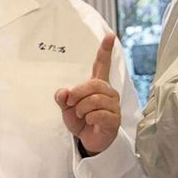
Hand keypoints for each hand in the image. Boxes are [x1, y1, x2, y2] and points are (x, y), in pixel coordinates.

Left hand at [55, 33, 120, 155]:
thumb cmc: (81, 121)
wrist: (88, 141)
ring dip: (82, 109)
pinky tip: (91, 122)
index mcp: (97, 86)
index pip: (102, 65)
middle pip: (94, 84)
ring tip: (82, 116)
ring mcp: (114, 106)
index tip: (110, 36)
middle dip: (78, 93)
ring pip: (96, 100)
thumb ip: (62, 98)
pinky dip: (89, 118)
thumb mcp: (66, 108)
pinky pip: (99, 114)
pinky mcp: (115, 119)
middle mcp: (108, 93)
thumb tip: (64, 92)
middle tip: (71, 103)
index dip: (105, 51)